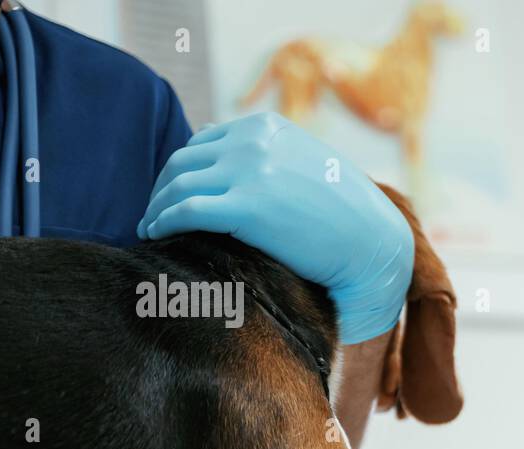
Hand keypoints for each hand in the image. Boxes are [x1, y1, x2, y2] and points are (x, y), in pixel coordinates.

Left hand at [136, 112, 412, 344]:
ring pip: (178, 185)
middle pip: (183, 161)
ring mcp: (248, 172)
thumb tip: (226, 150)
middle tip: (153, 214)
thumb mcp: (308, 167)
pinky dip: (162, 221)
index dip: (181, 170)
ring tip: (150, 228)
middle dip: (162, 188)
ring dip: (156, 207)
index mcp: (266, 127)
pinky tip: (156, 235)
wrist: (373, 245)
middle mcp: (253, 141)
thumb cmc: (346, 216)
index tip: (172, 194)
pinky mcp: (245, 208)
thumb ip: (269, 155)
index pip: (204, 142)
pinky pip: (184, 210)